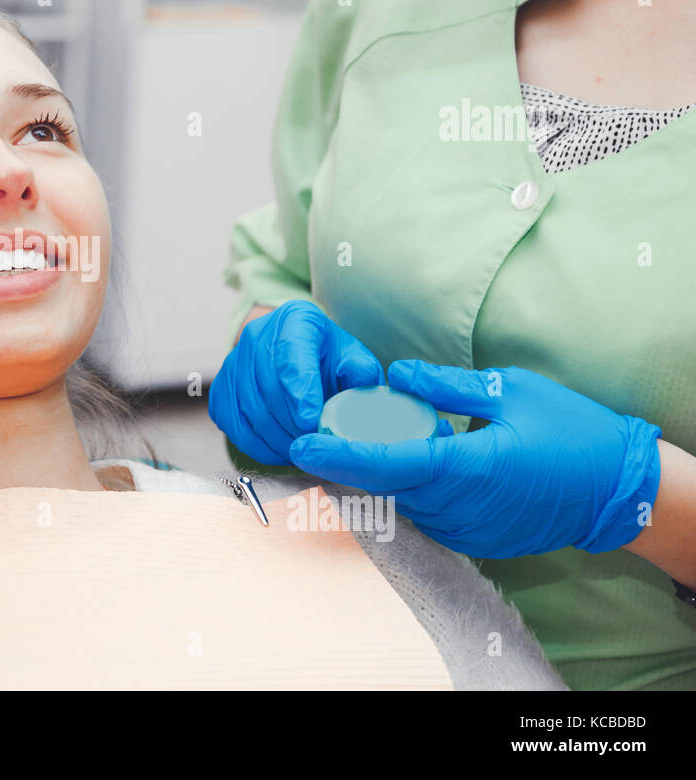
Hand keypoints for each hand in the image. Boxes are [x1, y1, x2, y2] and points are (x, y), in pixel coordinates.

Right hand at [208, 300, 385, 465]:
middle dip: (291, 423)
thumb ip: (360, 370)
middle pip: (267, 386)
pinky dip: (255, 444)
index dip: (299, 390)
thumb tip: (359, 384)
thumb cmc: (326, 358)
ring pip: (248, 408)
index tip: (310, 420)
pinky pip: (231, 423)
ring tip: (300, 450)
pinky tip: (278, 450)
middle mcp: (256, 335)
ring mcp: (233, 360)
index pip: (291, 355)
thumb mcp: (351, 356)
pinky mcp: (220, 387)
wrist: (291, 352)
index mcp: (294, 319)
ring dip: (275, 438)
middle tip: (313, 444)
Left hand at [288, 360, 661, 557]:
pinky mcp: (472, 540)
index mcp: (467, 468)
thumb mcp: (510, 392)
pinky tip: (410, 460)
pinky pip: (424, 513)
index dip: (338, 455)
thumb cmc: (571, 432)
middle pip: (384, 486)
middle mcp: (460, 508)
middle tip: (321, 428)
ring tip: (366, 438)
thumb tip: (395, 374)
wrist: (616, 490)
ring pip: (401, 501)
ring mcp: (465, 530)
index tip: (298, 444)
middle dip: (349, 459)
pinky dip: (409, 488)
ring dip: (381, 473)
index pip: (387, 464)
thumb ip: (446, 386)